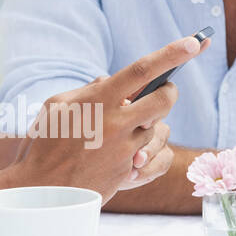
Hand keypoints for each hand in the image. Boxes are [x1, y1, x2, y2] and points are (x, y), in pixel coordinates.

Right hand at [8, 36, 209, 203]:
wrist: (42, 192)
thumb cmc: (44, 144)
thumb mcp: (57, 106)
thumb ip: (88, 90)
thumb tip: (108, 81)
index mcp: (99, 101)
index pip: (142, 70)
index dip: (171, 54)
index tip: (193, 43)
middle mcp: (117, 124)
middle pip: (164, 99)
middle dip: (168, 92)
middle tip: (160, 91)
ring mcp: (126, 150)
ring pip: (158, 129)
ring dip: (147, 126)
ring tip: (121, 132)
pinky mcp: (130, 171)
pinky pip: (152, 156)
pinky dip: (141, 150)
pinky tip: (124, 154)